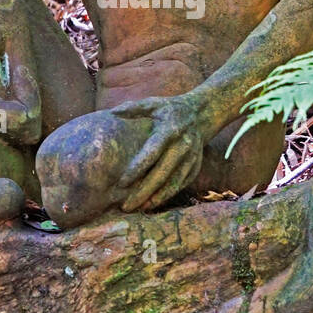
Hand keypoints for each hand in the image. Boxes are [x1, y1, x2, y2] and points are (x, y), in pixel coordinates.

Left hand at [111, 95, 207, 212]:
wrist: (202, 114)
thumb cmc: (169, 109)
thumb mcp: (153, 103)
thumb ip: (132, 108)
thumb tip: (110, 114)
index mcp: (170, 129)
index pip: (152, 152)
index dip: (137, 168)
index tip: (121, 183)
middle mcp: (183, 145)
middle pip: (162, 173)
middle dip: (144, 191)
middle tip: (126, 206)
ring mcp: (192, 157)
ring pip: (174, 182)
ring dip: (157, 198)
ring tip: (139, 209)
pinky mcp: (196, 166)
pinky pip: (182, 184)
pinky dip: (168, 195)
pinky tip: (153, 203)